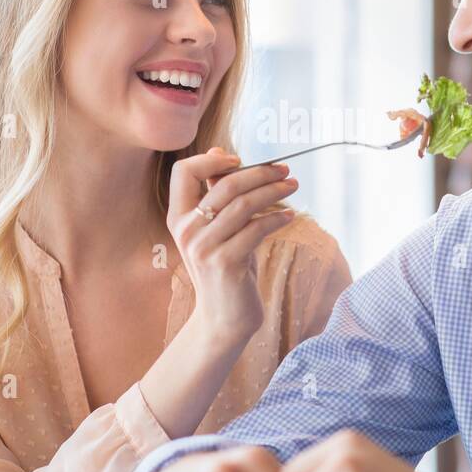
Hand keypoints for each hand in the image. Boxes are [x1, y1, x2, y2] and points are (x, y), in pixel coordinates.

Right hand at [167, 147, 298, 345]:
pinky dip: (278, 218)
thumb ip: (216, 195)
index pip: (183, 171)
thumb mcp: (216, 229)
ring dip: (274, 191)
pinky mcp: (226, 262)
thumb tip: (221, 152)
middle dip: (260, 172)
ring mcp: (205, 247)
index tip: (239, 159)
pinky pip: (257, 228)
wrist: (224, 318)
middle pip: (225, 183)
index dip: (211, 159)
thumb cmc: (225, 268)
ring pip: (244, 203)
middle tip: (285, 170)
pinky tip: (290, 216)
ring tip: (293, 186)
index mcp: (178, 217)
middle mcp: (186, 230)